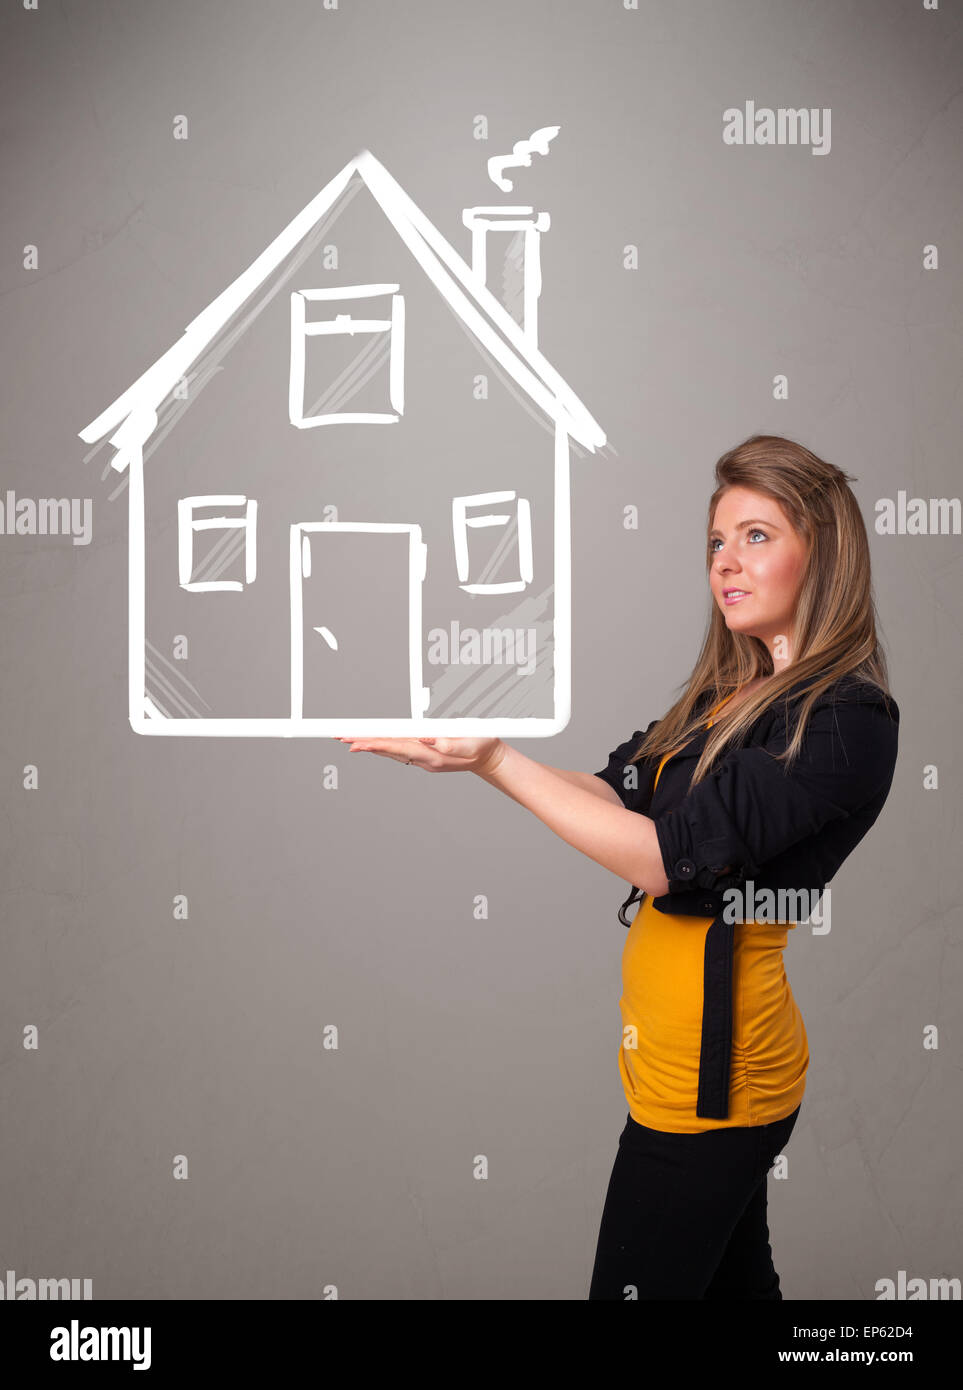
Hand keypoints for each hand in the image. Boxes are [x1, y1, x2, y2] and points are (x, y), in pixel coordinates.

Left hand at [335, 736, 506, 775]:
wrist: (490, 758)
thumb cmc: (482, 747)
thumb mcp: (470, 742)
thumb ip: (449, 741)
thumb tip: (425, 737)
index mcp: (431, 755)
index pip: (396, 747)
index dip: (374, 744)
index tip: (355, 742)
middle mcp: (423, 759)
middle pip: (388, 750)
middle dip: (364, 743)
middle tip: (341, 737)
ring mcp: (424, 758)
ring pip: (392, 751)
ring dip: (371, 745)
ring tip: (350, 740)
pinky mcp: (426, 754)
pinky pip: (400, 750)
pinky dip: (384, 746)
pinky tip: (376, 744)